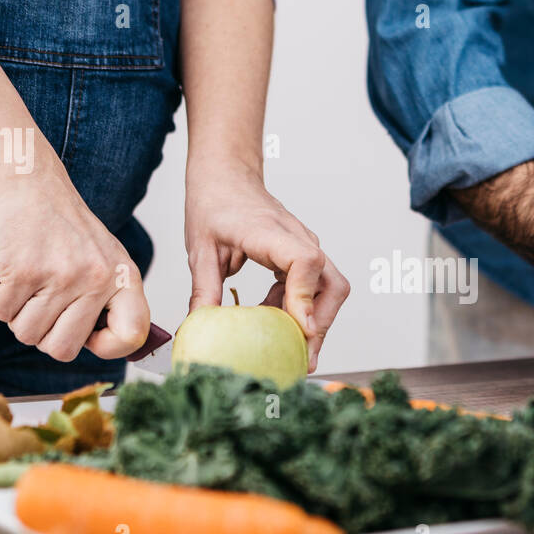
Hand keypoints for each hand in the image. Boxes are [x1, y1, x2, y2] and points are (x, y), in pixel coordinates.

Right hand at [0, 166, 149, 360]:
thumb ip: (109, 302)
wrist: (32, 183)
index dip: (106, 346)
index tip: (87, 333)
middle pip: (63, 349)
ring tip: (25, 286)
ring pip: (27, 334)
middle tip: (41, 307)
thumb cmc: (66, 229)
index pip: (132, 336)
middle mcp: (98, 279)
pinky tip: (5, 277)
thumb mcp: (106, 260)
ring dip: (17, 316)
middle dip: (43, 336)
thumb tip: (102, 347)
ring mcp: (62, 275)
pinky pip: (0, 313)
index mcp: (125, 278)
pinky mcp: (24, 270)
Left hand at [185, 161, 349, 370]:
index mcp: (271, 232)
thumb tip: (200, 330)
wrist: (226, 177)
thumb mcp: (201, 251)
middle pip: (332, 284)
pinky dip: (301, 309)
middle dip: (322, 324)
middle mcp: (298, 239)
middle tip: (303, 357)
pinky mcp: (302, 256)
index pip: (305, 262)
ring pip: (330, 289)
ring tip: (291, 348)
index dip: (306, 298)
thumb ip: (204, 292)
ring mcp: (305, 247)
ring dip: (315, 321)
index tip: (300, 328)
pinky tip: (275, 321)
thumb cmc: (215, 204)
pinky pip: (315, 287)